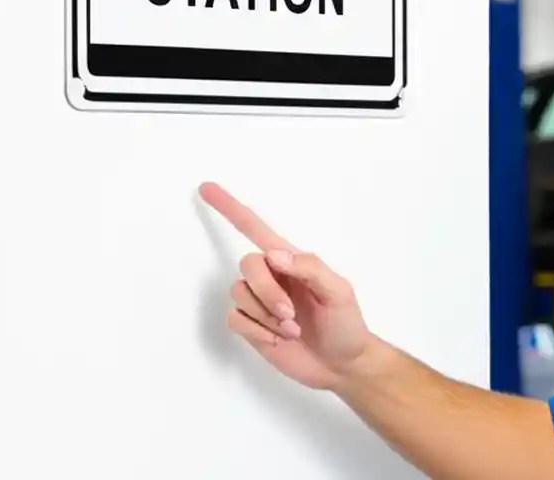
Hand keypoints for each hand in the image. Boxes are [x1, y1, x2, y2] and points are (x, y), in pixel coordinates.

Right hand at [201, 182, 379, 390]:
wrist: (341, 365)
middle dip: (267, 291)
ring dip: (265, 314)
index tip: (206, 188)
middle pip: (247, 264)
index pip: (257, 228)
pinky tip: (277, 339)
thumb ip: (310, 268)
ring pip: (238, 293)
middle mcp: (272, 276)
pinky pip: (234, 318)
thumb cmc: (347, 325)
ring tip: (292, 329)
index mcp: (293, 261)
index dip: (232, 208)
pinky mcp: (251, 325)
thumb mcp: (339, 292)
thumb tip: (274, 255)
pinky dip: (256, 330)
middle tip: (291, 315)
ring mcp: (260, 301)